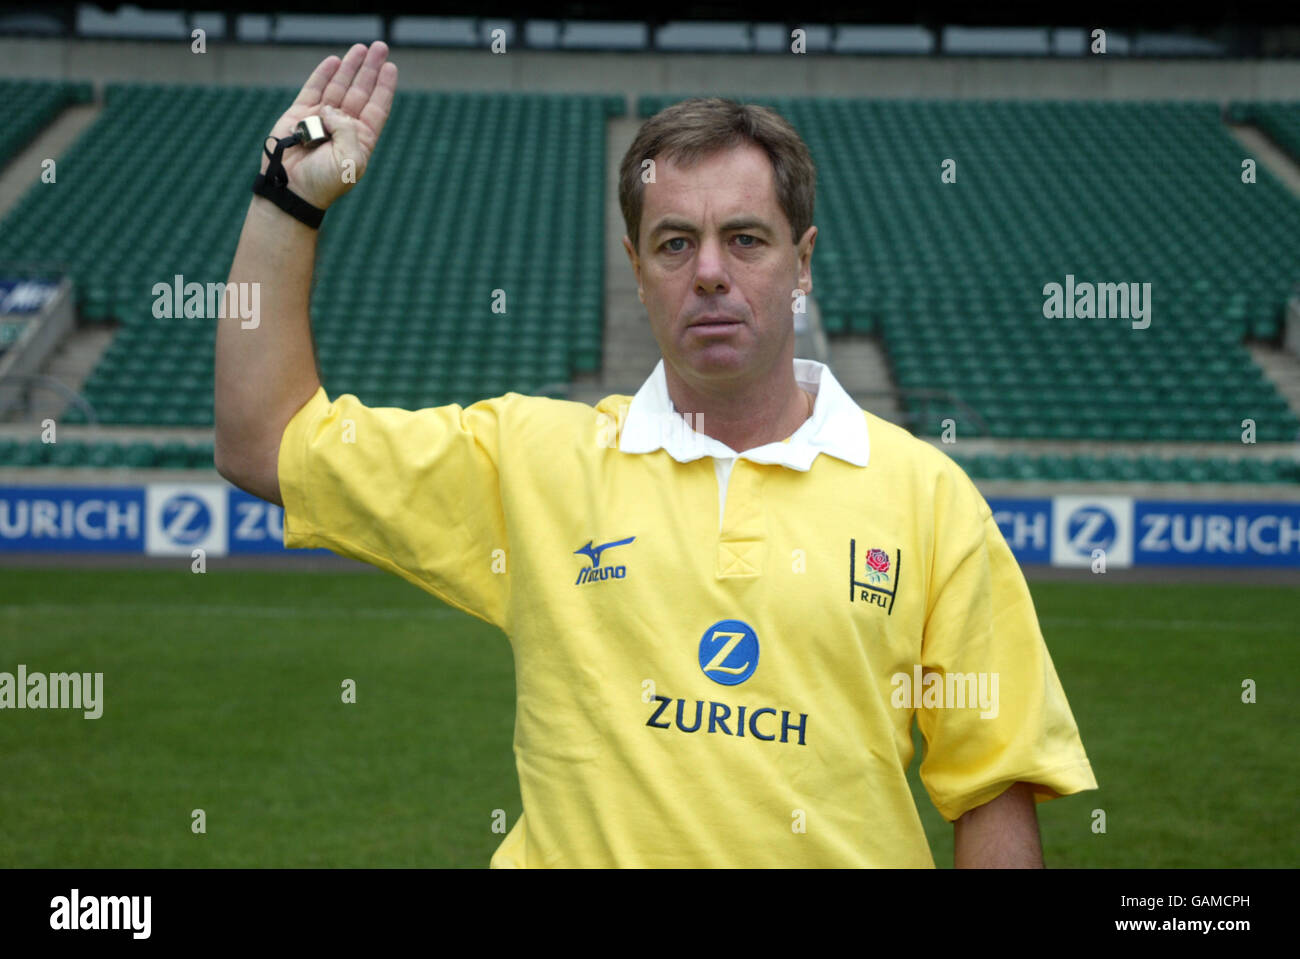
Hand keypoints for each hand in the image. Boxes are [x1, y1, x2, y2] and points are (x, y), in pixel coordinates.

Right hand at [261, 41, 397, 209]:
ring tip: (361, 48)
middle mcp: (343, 126)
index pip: (376, 107)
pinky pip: (314, 89)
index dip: (384, 87)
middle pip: (360, 90)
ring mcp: (321, 119)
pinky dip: (323, 74)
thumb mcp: (350, 159)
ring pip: (339, 86)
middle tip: (379, 47)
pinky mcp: (300, 115)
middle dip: (370, 68)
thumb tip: (330, 109)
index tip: (391, 67)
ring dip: (350, 66)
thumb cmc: (324, 181)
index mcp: (360, 139)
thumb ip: (347, 130)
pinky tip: (335, 61)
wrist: (293, 190)